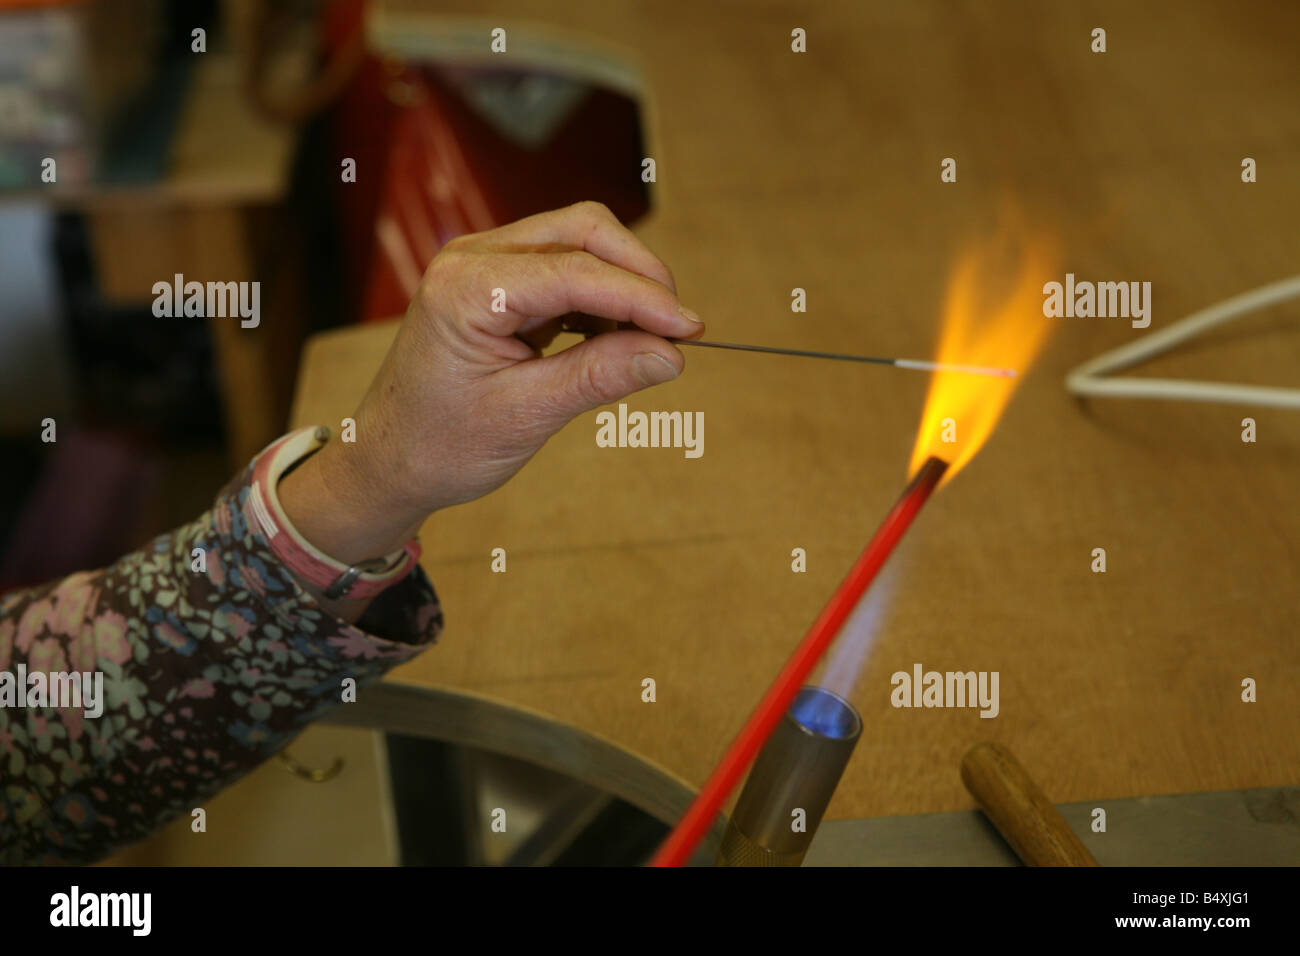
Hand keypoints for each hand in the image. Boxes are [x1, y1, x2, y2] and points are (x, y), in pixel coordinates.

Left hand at [278, 202, 702, 586]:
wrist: (389, 460)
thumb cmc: (441, 444)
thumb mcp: (526, 416)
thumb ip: (599, 376)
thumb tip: (671, 354)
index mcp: (467, 288)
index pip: (577, 272)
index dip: (643, 298)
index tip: (691, 330)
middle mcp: (472, 258)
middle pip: (584, 232)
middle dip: (639, 275)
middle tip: (676, 331)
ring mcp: (484, 263)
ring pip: (579, 242)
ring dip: (623, 284)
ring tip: (648, 342)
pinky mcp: (498, 280)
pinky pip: (565, 267)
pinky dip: (601, 297)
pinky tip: (617, 338)